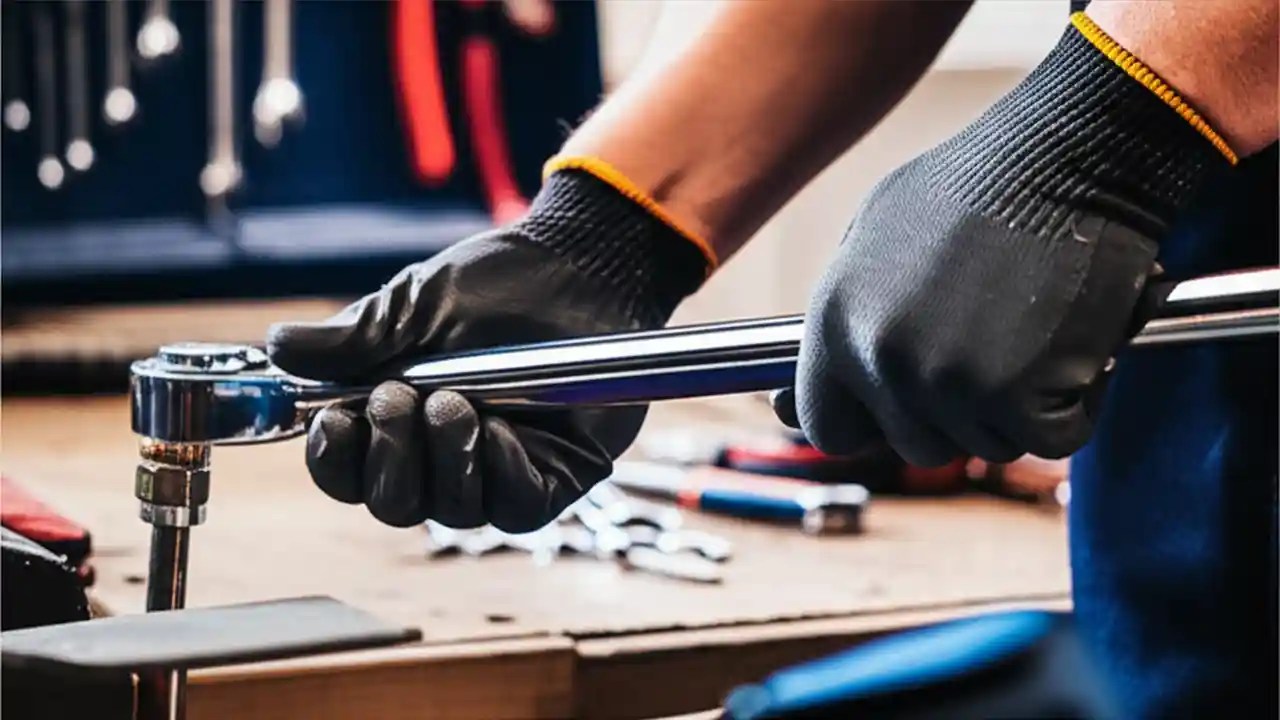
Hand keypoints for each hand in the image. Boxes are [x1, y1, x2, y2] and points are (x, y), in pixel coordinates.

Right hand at [267, 171, 706, 529]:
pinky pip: (516, 507)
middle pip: (393, 503)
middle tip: (397, 397)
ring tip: (454, 401)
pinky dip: (500, 472)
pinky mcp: (555, 476)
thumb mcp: (415, 305)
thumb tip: (278, 348)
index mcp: (397, 422)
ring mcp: (499, 471)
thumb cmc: (495, 285)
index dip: (332, 460)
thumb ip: (354, 338)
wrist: (577, 265)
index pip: (346, 471)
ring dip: (443, 458)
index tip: (330, 419)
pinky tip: (500, 429)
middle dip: (386, 458)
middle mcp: (442, 458)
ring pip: (453, 510)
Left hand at [772, 19, 1231, 464]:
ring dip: (1018, 408)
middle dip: (956, 417)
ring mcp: (949, 383)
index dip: (869, 427)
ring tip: (1035, 338)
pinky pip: (1051, 438)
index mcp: (836, 325)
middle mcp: (883, 361)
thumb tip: (788, 401)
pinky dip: (1076, 406)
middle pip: (915, 445)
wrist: (1064, 159)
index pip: (827, 427)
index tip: (902, 414)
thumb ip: (842, 320)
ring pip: (985, 445)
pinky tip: (1077, 352)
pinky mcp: (1021, 395)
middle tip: (994, 357)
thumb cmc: (974, 187)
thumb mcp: (872, 234)